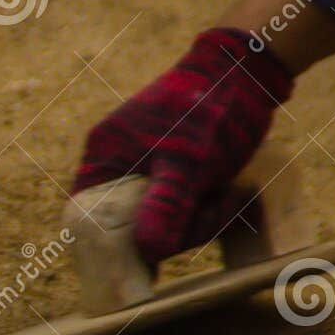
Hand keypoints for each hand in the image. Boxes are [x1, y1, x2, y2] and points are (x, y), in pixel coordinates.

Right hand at [73, 28, 291, 265]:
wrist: (246, 67)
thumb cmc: (209, 109)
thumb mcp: (188, 163)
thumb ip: (165, 206)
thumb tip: (147, 253)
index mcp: (102, 158)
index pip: (88, 219)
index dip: (111, 249)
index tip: (145, 267)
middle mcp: (115, 164)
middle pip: (128, 225)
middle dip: (172, 231)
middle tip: (210, 216)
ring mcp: (143, 167)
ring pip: (158, 219)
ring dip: (194, 220)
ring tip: (226, 197)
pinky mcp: (169, 169)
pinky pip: (176, 206)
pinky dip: (200, 209)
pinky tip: (226, 195)